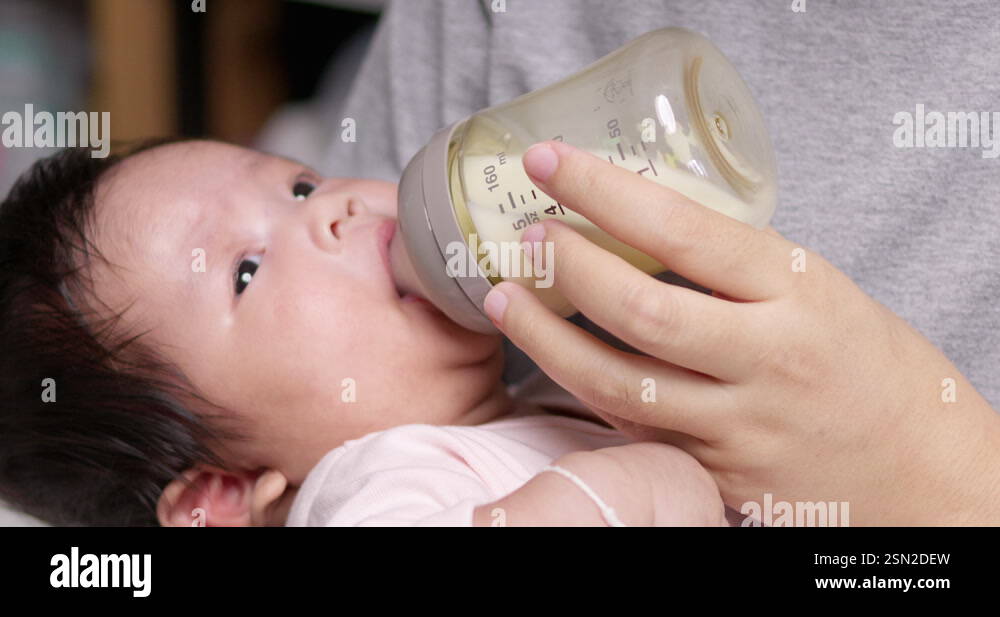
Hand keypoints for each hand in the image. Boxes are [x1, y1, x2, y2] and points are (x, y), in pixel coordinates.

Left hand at [483, 140, 999, 524]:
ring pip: (618, 382)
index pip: (684, 229)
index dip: (603, 191)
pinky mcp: (712, 471)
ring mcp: (736, 424)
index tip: (549, 161)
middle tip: (524, 238)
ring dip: (545, 338)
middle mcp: (765, 358)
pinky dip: (581, 388)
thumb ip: (733, 264)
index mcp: (795, 291)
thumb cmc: (864, 362)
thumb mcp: (815, 288)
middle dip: (566, 268)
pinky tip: (550, 357)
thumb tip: (635, 222)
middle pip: (640, 310)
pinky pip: (631, 426)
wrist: (913, 469)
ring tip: (503, 298)